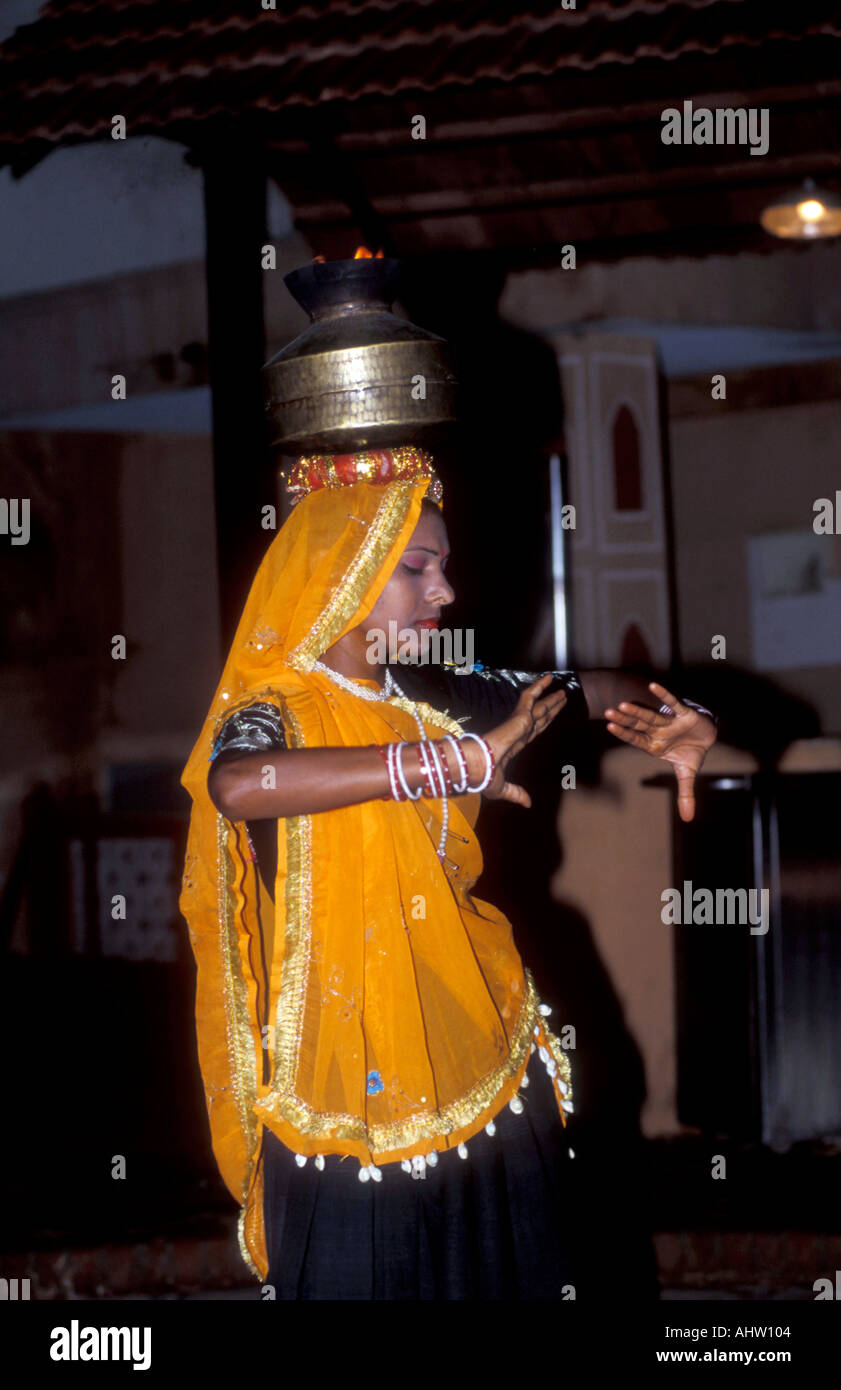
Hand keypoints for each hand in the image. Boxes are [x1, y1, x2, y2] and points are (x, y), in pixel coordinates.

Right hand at [477, 675, 567, 807]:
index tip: (549, 717)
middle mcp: (517, 732)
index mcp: (513, 745)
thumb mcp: (503, 788)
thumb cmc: (483, 776)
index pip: (532, 732)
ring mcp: (518, 723)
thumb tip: (528, 804)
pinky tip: (549, 678)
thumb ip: (516, 793)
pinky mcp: (518, 716)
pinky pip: (531, 697)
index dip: (542, 723)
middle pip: (540, 717)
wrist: (477, 766)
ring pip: (539, 706)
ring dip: (551, 698)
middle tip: (562, 698)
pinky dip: (540, 687)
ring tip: (563, 691)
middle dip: (551, 708)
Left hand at [604, 681, 716, 822]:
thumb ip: (685, 794)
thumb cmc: (691, 752)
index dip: (624, 733)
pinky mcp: (683, 713)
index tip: (609, 726)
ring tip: (622, 705)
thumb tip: (687, 819)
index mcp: (655, 745)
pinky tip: (652, 686)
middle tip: (608, 713)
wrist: (707, 736)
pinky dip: (664, 695)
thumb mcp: (688, 774)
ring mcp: (669, 722)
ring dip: (638, 710)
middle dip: (625, 720)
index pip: (636, 739)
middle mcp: (658, 731)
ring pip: (651, 715)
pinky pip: (672, 703)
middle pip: (639, 725)